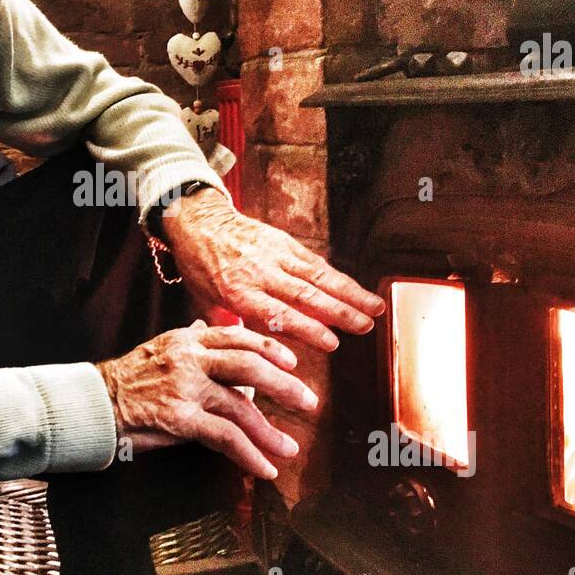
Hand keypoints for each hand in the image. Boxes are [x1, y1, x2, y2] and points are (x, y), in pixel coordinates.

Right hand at [96, 320, 309, 478]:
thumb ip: (188, 340)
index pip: (238, 336)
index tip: (293, 362)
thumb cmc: (126, 380)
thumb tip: (207, 327)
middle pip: (249, 365)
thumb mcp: (159, 348)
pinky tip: (264, 468)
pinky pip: (225, 437)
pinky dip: (249, 455)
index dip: (270, 348)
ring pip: (241, 406)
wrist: (93, 404)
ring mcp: (185, 388)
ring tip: (289, 448)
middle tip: (307, 401)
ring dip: (270, 432)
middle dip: (284, 385)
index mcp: (187, 340)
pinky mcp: (180, 419)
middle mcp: (190, 359)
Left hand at [162, 188, 384, 351]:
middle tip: (365, 328)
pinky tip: (356, 289)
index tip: (332, 343)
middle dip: (340, 312)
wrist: (198, 221)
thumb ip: (229, 326)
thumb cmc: (199, 266)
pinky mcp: (284, 241)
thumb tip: (248, 354)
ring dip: (350, 293)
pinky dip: (337, 277)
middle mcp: (261, 272)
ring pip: (318, 276)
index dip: (308, 329)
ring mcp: (275, 254)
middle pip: (306, 295)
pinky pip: (314, 261)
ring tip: (375, 309)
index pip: (279, 314)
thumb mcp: (204, 301)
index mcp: (238, 292)